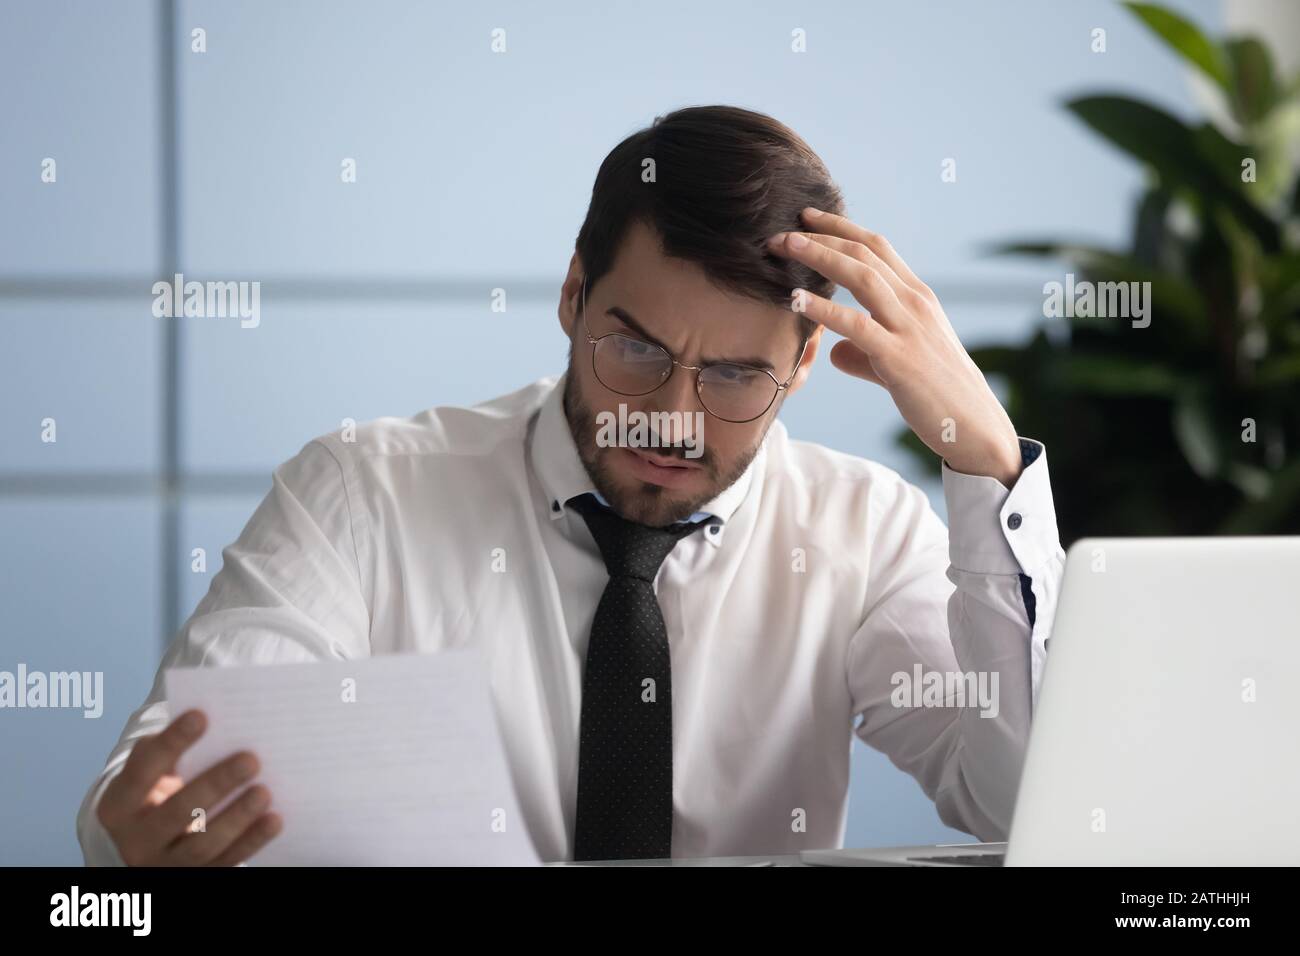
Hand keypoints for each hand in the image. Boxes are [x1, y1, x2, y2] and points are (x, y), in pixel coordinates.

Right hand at [96, 709, 281, 865]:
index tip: (201, 716)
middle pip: (176, 812)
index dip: (171, 743)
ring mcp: (163, 864)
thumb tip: (220, 718)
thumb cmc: (157, 791)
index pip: (142, 771)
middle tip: (251, 759)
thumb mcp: (151, 773)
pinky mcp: (193, 877)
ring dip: (237, 818)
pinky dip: (252, 841)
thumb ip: (173, 749)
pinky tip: (275, 819)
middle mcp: (135, 839)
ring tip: (264, 791)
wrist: (146, 844)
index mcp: (119, 804)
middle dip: (215, 784)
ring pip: (202, 844)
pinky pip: (225, 862)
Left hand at [768, 208, 1022, 486]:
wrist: (971, 425)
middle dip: (821, 236)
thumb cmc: (936, 394)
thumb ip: (864, 353)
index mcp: (917, 297)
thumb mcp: (896, 364)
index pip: (877, 247)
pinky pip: (857, 325)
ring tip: (785, 246)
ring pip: (861, 276)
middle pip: (864, 253)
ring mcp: (909, 328)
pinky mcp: (898, 358)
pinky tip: (796, 300)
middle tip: (782, 230)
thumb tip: (834, 351)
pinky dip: (823, 309)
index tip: (808, 217)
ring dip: (820, 256)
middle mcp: (915, 303)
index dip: (841, 228)